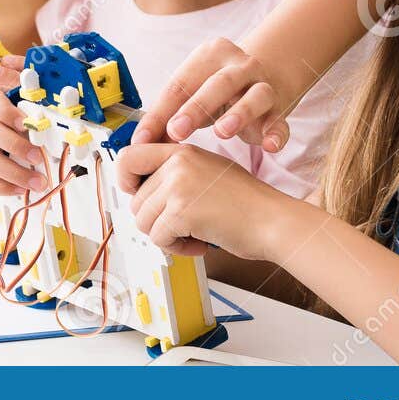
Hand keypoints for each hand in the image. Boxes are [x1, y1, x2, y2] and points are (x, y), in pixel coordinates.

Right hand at [0, 55, 48, 195]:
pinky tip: (22, 187)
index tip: (24, 121)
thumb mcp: (38, 88)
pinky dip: (0, 186)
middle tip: (37, 155)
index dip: (4, 110)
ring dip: (11, 171)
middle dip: (12, 143)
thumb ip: (23, 72)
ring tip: (38, 180)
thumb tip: (1, 64)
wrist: (46, 137)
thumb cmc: (39, 112)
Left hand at [117, 38, 292, 194]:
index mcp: (209, 56)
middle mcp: (240, 65)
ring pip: (255, 96)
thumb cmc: (216, 92)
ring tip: (222, 134)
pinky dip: (276, 132)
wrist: (265, 78)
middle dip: (197, 107)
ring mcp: (263, 84)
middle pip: (219, 83)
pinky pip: (280, 119)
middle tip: (177, 130)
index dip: (161, 111)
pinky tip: (269, 146)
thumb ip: (167, 116)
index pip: (181, 83)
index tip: (145, 138)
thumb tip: (139, 144)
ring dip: (239, 114)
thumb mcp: (190, 95)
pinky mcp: (280, 108)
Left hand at [117, 141, 296, 259]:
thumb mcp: (208, 171)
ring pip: (143, 221)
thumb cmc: (248, 203)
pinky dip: (177, 248)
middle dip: (155, 220)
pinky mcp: (181, 212)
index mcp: (182, 151)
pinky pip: (158, 238)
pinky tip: (199, 243)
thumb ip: (176, 174)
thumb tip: (141, 189)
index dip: (125, 180)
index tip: (134, 194)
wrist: (273, 221)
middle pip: (136, 199)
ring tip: (193, 234)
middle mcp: (177, 164)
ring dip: (166, 236)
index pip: (129, 156)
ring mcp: (178, 186)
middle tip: (181, 226)